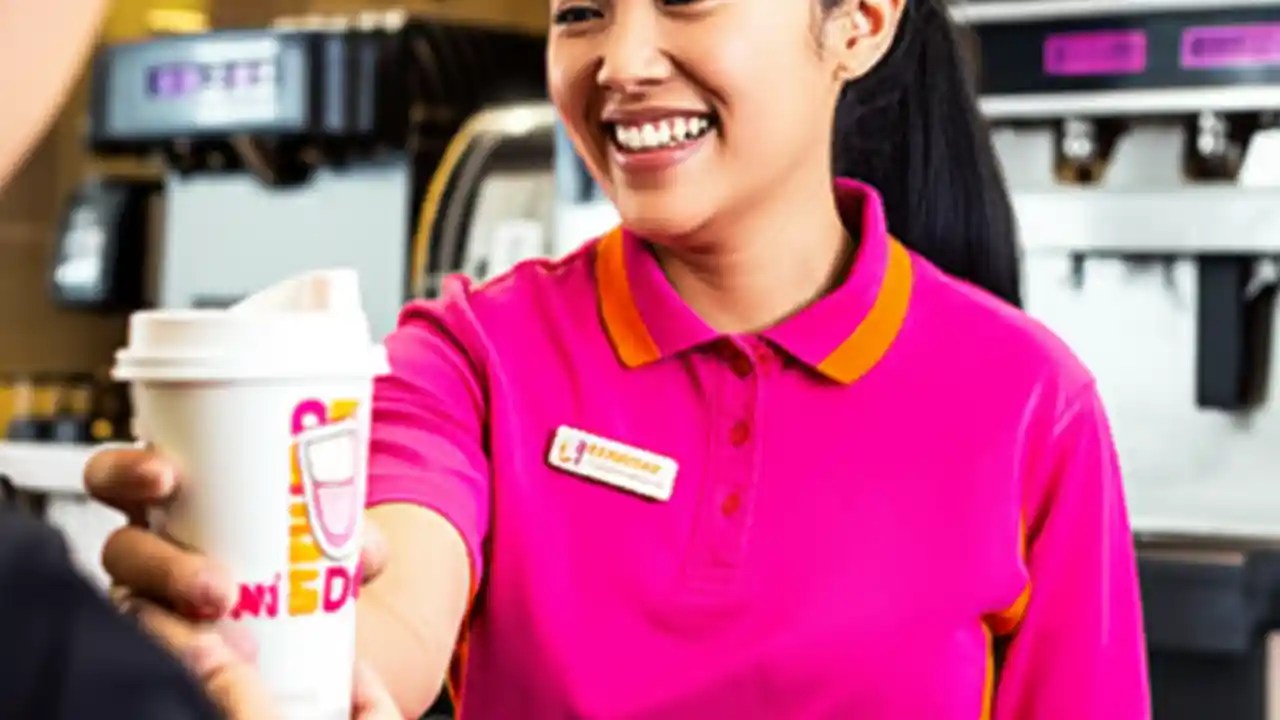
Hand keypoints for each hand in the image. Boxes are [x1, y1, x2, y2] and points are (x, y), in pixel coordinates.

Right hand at [87, 446, 390, 717]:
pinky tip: (215, 663)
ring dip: (176, 623)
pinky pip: (152, 650)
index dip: (127, 471)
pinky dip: (180, 657)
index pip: (117, 476)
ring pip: (133, 609)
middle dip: (162, 567)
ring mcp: (150, 600)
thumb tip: (365, 554)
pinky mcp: (163, 643)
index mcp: (171, 501)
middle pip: (120, 551)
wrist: (310, 616)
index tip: (164, 476)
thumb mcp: (328, 534)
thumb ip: (356, 538)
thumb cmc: (295, 551)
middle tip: (217, 588)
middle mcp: (148, 549)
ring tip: (228, 639)